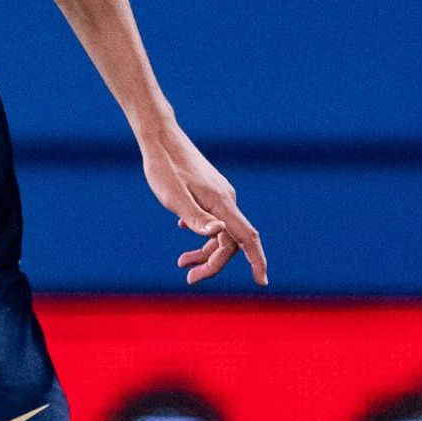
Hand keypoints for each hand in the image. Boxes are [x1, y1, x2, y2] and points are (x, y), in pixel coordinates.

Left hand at [140, 121, 268, 286]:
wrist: (159, 138)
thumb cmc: (163, 168)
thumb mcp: (174, 197)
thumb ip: (195, 217)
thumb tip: (217, 233)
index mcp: (220, 203)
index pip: (246, 237)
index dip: (256, 261)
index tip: (262, 283)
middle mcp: (225, 200)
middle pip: (230, 241)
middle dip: (214, 263)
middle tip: (190, 279)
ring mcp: (219, 195)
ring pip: (220, 232)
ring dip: (205, 251)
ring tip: (182, 263)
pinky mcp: (210, 192)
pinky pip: (213, 219)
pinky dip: (201, 233)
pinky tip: (182, 228)